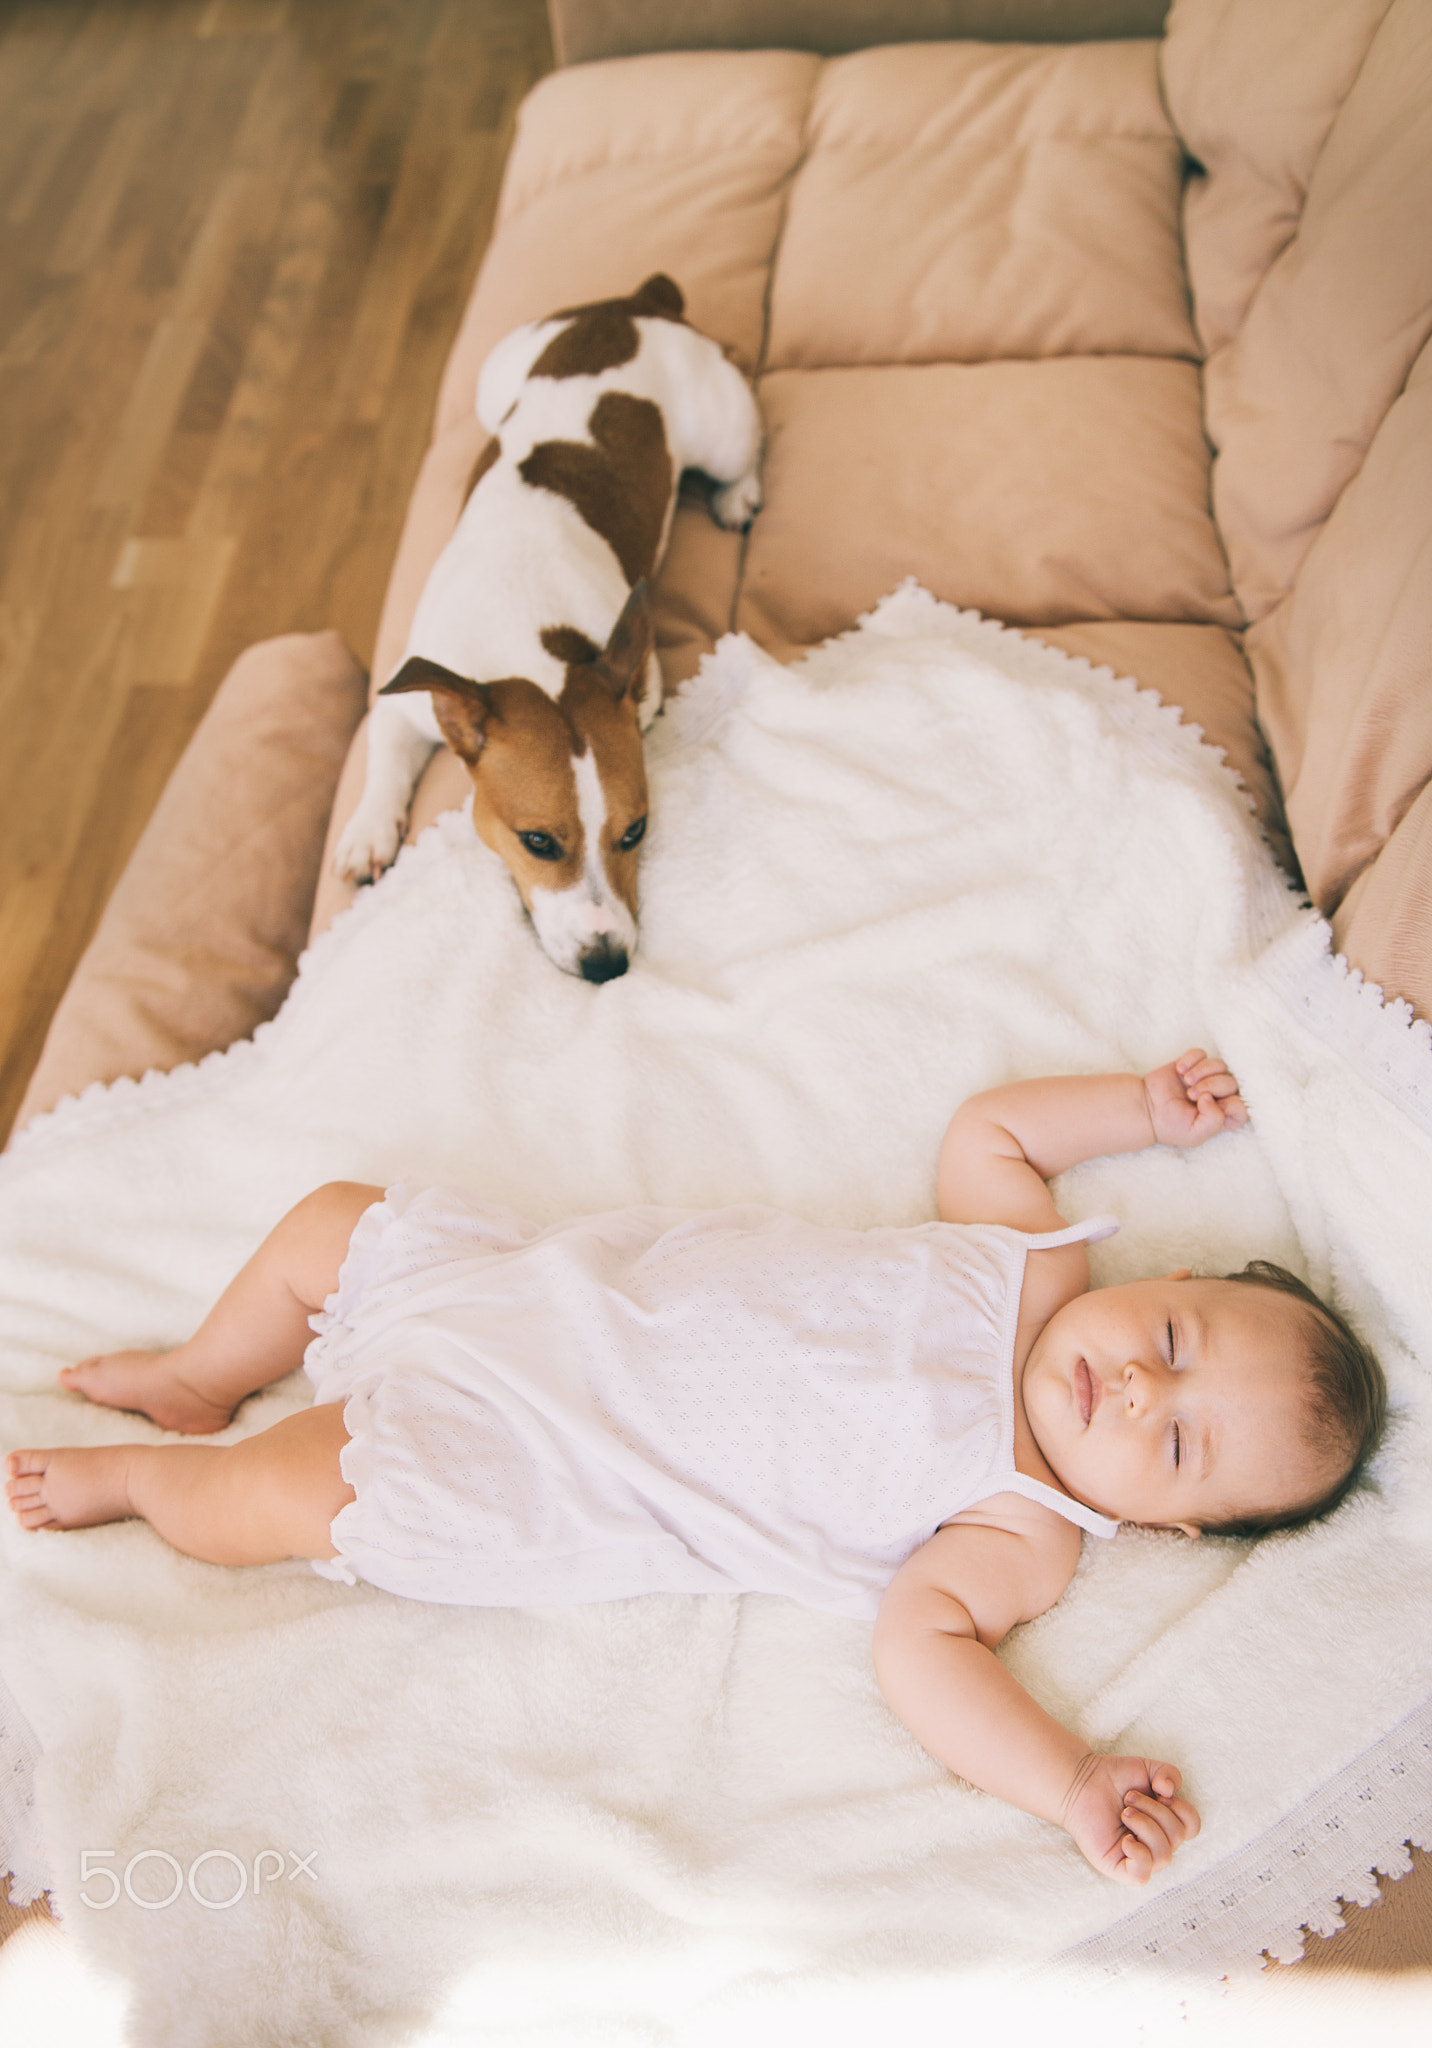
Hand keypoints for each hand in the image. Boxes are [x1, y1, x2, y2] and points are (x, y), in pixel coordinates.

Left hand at [1061, 1753, 1199, 1884]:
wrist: (1082, 1782)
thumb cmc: (1116, 1779)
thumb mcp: (1148, 1769)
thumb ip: (1168, 1773)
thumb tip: (1171, 1791)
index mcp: (1167, 1825)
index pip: (1192, 1827)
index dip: (1182, 1808)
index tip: (1160, 1792)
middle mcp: (1157, 1844)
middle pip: (1177, 1837)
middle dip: (1154, 1811)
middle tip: (1129, 1799)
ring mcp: (1140, 1858)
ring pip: (1163, 1855)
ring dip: (1144, 1826)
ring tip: (1124, 1812)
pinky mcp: (1120, 1869)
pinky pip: (1142, 1874)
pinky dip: (1139, 1855)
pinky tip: (1125, 1839)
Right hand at [1142, 1049, 1246, 1147]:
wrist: (1147, 1109)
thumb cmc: (1171, 1126)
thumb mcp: (1195, 1134)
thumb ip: (1213, 1121)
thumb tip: (1211, 1097)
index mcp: (1223, 1115)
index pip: (1243, 1107)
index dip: (1230, 1104)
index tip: (1208, 1106)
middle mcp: (1219, 1096)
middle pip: (1232, 1083)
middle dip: (1211, 1086)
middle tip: (1191, 1094)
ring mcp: (1206, 1078)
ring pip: (1220, 1065)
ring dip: (1202, 1071)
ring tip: (1186, 1081)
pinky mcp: (1193, 1064)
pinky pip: (1201, 1053)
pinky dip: (1191, 1059)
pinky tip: (1180, 1070)